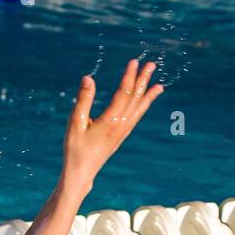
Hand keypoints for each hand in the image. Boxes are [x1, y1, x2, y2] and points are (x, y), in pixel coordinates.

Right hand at [60, 59, 163, 194]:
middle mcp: (121, 126)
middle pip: (135, 98)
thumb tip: (88, 78)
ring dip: (148, 94)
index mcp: (110, 121)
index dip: (129, 76)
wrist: (81, 173)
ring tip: (159, 85)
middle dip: (143, 80)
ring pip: (139, 109)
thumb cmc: (75, 149)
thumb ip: (83, 100)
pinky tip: (145, 102)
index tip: (134, 62)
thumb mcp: (75, 123)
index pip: (123, 93)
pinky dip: (143, 107)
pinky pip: (136, 117)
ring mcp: (123, 132)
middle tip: (152, 65)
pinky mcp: (121, 136)